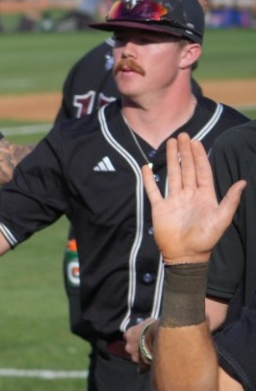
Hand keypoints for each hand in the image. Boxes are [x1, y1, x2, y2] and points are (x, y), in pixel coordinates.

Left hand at [123, 318, 151, 366]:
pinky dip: (144, 368)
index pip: (128, 336)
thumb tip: (147, 325)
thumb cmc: (154, 328)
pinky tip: (148, 369)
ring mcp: (134, 356)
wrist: (158, 339)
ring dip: (141, 357)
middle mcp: (129, 346)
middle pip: (131, 348)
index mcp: (129, 334)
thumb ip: (145, 325)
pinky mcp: (141, 364)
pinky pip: (141, 368)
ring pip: (136, 358)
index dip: (135, 337)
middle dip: (137, 348)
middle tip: (146, 348)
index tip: (140, 337)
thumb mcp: (148, 322)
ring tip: (150, 357)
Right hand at [144, 133, 245, 264]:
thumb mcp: (222, 219)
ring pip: (173, 175)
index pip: (202, 171)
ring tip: (169, 143)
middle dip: (185, 152)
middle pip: (187, 169)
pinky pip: (154, 190)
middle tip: (182, 135)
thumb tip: (243, 182)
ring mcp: (174, 200)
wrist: (185, 255)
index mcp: (205, 196)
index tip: (196, 142)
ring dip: (171, 159)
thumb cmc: (205, 239)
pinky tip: (146, 168)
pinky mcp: (160, 208)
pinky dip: (149, 179)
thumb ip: (230, 200)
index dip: (199, 156)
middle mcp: (189, 195)